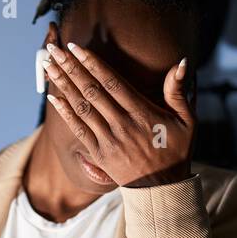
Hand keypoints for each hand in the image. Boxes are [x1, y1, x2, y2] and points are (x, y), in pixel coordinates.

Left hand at [42, 41, 193, 187]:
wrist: (162, 189)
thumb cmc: (175, 152)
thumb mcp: (187, 121)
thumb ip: (178, 91)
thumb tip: (181, 62)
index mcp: (142, 113)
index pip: (112, 83)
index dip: (92, 64)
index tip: (77, 48)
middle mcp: (122, 124)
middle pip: (92, 91)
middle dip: (71, 68)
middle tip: (55, 50)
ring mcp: (108, 140)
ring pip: (82, 107)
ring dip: (64, 85)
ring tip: (49, 66)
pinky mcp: (99, 154)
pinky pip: (79, 130)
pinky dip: (65, 112)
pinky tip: (53, 97)